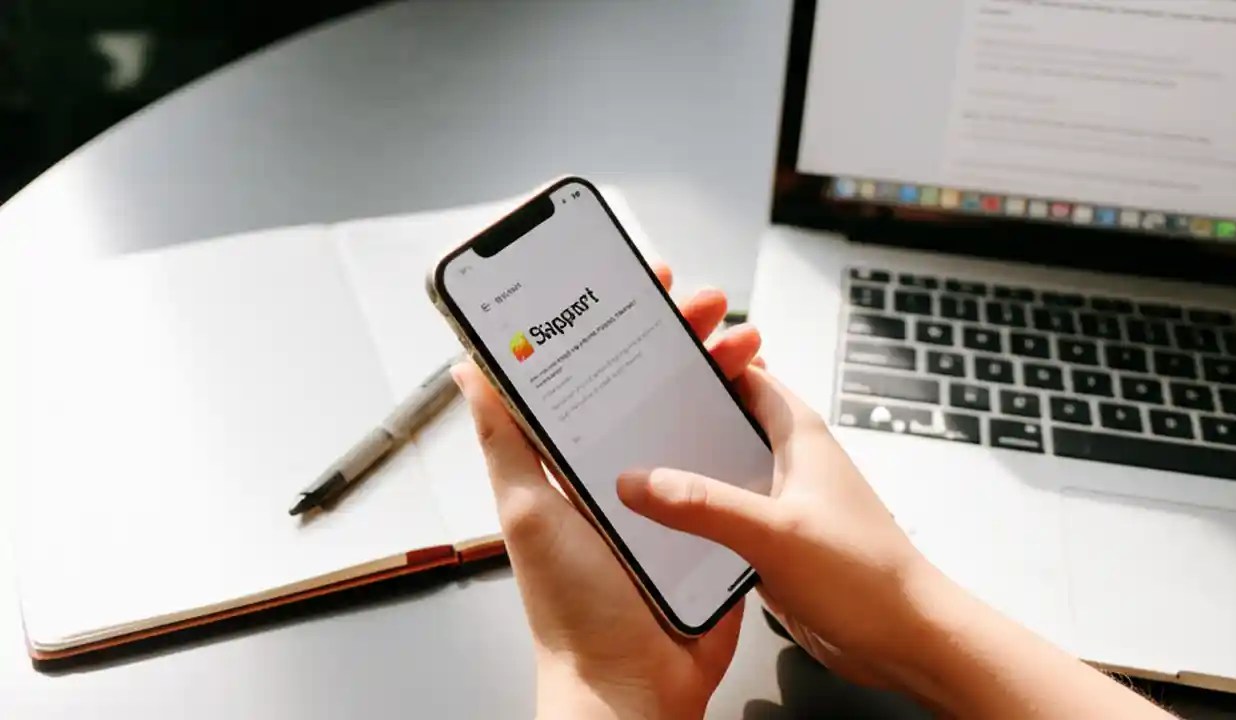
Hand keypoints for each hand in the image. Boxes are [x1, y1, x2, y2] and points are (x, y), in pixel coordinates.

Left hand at [452, 263, 761, 719]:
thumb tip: (468, 368)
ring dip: (723, 370)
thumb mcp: (526, 510)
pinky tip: (762, 401)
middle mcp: (623, 466)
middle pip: (657, 380)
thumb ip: (504, 439)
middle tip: (708, 306)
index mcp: (576, 457)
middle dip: (685, 333)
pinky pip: (732, 463)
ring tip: (744, 343)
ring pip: (700, 411)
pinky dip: (750, 427)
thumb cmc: (572, 610)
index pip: (598, 368)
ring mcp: (670, 490)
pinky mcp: (710, 519)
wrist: (633, 685)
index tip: (641, 284)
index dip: (620, 321)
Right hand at [616, 367, 940, 694]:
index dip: (700, 359)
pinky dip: (691, 515)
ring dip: (680, 469)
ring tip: (620, 461)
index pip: (742, 373)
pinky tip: (652, 524)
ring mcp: (778, 502)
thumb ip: (704, 505)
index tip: (647, 355)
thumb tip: (636, 480)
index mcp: (798, 434)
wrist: (904, 640)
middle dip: (677, 415)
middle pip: (723, 420)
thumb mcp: (775, 533)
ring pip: (719, 470)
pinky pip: (721, 516)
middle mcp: (787, 461)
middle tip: (618, 411)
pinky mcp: (771, 541)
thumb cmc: (863, 575)